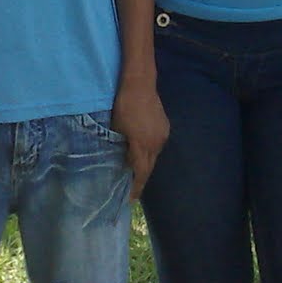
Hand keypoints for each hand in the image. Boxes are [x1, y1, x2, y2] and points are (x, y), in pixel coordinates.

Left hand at [112, 74, 168, 200]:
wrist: (140, 83)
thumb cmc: (123, 105)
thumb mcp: (116, 129)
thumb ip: (119, 147)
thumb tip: (119, 160)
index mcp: (143, 145)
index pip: (141, 173)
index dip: (136, 187)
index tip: (129, 199)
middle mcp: (157, 143)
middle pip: (149, 166)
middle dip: (140, 178)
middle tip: (130, 187)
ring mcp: (163, 134)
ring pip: (154, 156)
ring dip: (145, 163)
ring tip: (134, 169)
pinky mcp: (165, 126)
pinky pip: (157, 145)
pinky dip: (149, 151)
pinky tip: (141, 149)